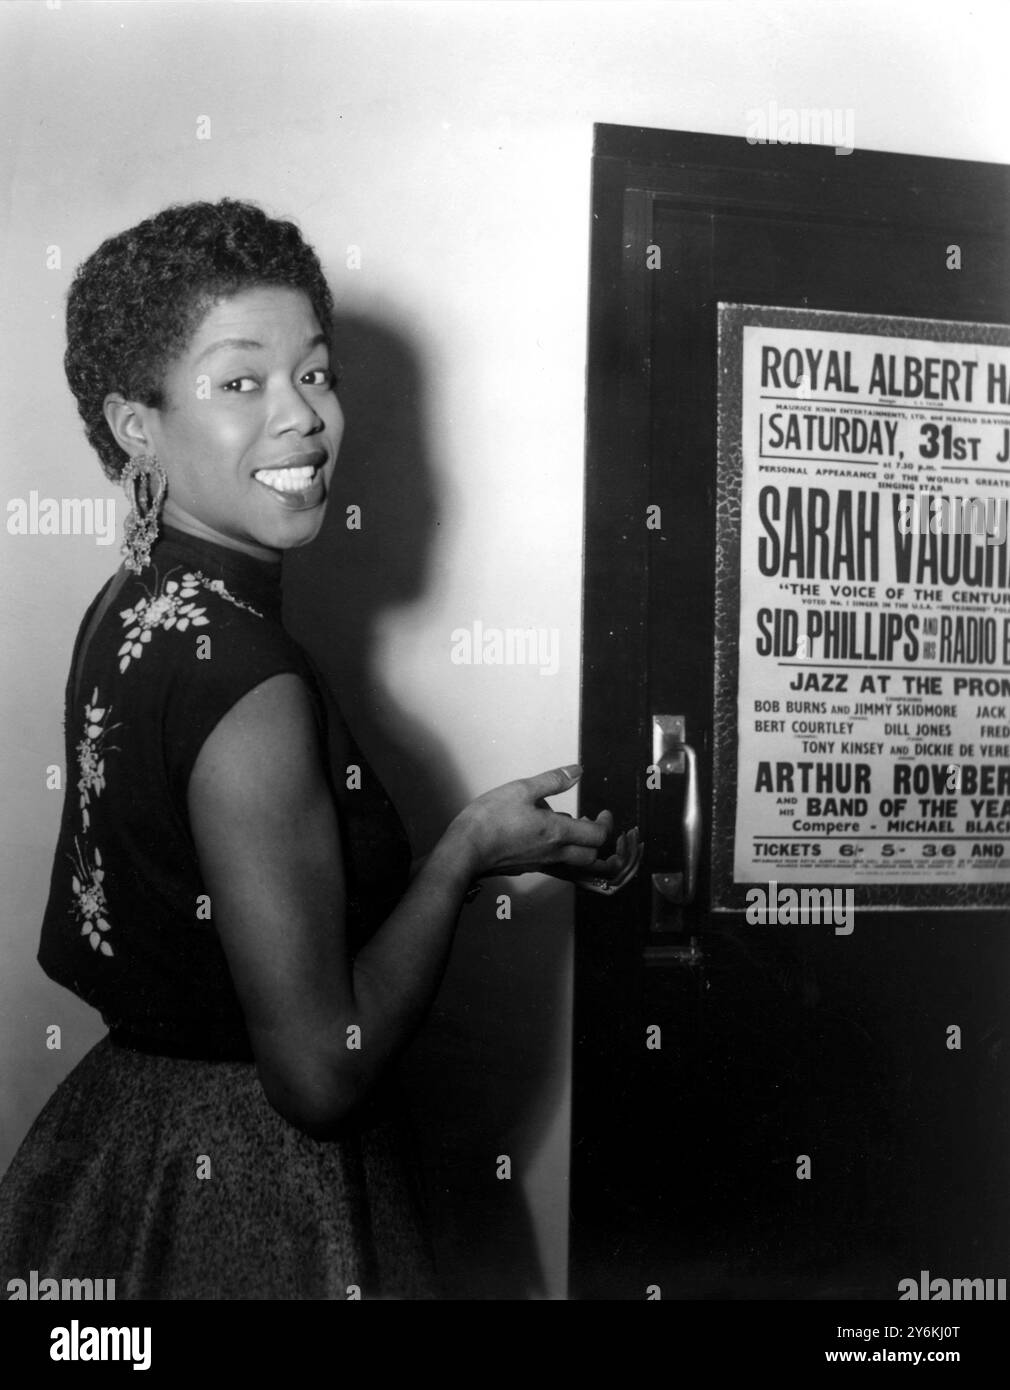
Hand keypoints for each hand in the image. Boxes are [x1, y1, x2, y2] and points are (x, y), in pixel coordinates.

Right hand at [452, 765, 641, 890]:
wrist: (464, 852)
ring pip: (571, 861)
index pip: (597, 836)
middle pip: (590, 856)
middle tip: (589, 822)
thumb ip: (553, 780)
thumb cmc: (490, 821)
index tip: (603, 812)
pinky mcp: (525, 867)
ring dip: (577, 846)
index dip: (606, 824)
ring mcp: (539, 863)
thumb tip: (577, 771)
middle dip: (596, 840)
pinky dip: (556, 849)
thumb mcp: (522, 789)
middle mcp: (553, 853)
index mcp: (557, 833)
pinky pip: (551, 862)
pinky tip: (540, 833)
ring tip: (564, 824)